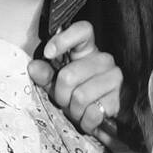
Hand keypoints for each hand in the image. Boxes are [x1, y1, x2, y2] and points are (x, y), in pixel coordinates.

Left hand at [27, 20, 121, 140]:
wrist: (100, 117)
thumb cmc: (78, 95)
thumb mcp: (57, 83)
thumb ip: (46, 74)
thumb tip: (34, 67)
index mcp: (87, 50)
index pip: (83, 30)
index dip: (63, 39)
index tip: (47, 53)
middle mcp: (103, 59)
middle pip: (69, 75)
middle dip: (61, 94)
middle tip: (65, 100)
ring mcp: (114, 78)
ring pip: (80, 96)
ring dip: (74, 110)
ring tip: (78, 110)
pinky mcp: (118, 98)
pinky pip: (93, 113)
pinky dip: (85, 121)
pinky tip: (88, 118)